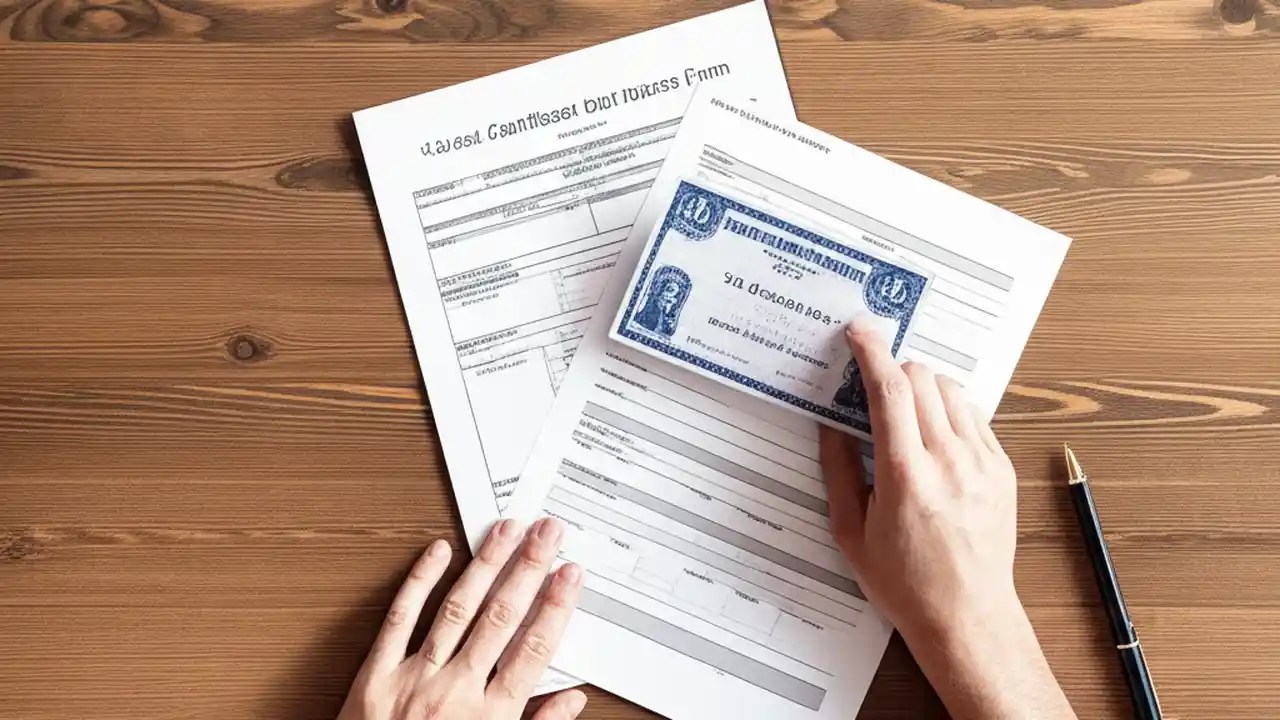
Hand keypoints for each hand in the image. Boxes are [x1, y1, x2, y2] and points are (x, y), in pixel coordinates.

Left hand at [337, 518, 587, 719]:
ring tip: (506, 531)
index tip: (570, 574)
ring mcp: (414, 679)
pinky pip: (400, 620)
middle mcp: (455, 692)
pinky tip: (438, 552)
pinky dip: (419, 582)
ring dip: (486, 564)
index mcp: (491, 717)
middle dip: (529, 569)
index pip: (534, 649)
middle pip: (502, 618)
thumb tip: (573, 700)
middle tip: (546, 532)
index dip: (556, 606)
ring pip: (458, 609)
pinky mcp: (376, 676)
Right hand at [819, 317, 1073, 719]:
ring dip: (922, 388)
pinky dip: (948, 412)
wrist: (967, 615)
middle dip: (893, 368)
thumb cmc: (905, 582)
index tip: (858, 331)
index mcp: (905, 475)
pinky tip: (933, 438)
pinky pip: (974, 415)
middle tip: (873, 383)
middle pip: (922, 378)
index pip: (889, 391)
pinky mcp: (1001, 468)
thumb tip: (830, 424)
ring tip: (904, 415)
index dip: (871, 351)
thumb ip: (838, 470)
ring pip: (950, 390)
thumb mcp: (850, 531)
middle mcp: (948, 461)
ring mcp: (982, 463)